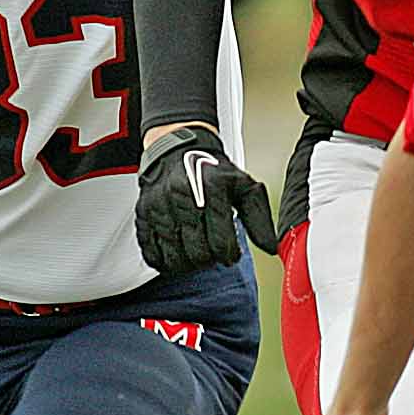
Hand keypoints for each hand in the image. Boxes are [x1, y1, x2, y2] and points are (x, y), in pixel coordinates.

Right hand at [137, 124, 277, 275]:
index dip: (229, 256)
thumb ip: (260, 218)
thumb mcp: (244, 187)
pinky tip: (176, 252)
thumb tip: (271, 249)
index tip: (231, 254)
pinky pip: (151, 253)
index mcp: (212, 190)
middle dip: (210, 261)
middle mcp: (183, 197)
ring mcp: (159, 206)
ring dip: (189, 264)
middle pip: (198, 255)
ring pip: (174, 259)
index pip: (221, 243)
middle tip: (213, 252)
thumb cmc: (214, 173)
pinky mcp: (143, 214)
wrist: (178, 150)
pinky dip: (164, 262)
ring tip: (196, 252)